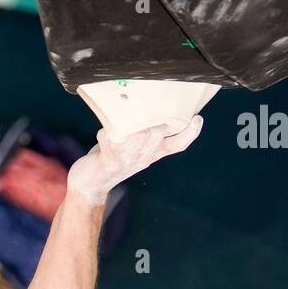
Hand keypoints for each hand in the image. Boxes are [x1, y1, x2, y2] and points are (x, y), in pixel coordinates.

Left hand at [66, 116, 203, 204]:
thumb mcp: (134, 149)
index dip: (189, 133)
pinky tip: (103, 132)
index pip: (176, 144)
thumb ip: (144, 133)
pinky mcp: (108, 159)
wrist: (89, 185)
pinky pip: (112, 141)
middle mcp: (143, 156)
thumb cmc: (111, 159)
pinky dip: (107, 134)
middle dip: (157, 120)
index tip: (197, 119)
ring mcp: (126, 159)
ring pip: (138, 137)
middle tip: (154, 103)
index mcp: (151, 153)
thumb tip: (150, 106)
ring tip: (129, 112)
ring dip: (135, 124)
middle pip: (158, 135)